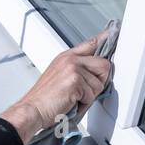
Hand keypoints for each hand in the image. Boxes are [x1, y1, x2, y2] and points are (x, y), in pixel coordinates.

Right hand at [0, 30, 113, 144]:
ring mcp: (73, 68)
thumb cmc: (43, 100)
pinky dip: (84, 103)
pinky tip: (71, 103)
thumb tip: (95, 72)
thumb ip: (76, 69)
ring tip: (73, 99)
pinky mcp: (75, 80)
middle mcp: (70, 59)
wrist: (32, 111)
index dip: (104, 40)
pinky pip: (92, 93)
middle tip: (84, 92)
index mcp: (66, 57)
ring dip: (89, 96)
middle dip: (98, 82)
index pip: (91, 43)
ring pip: (99, 83)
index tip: (112, 34)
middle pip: (103, 64)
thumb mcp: (59, 77)